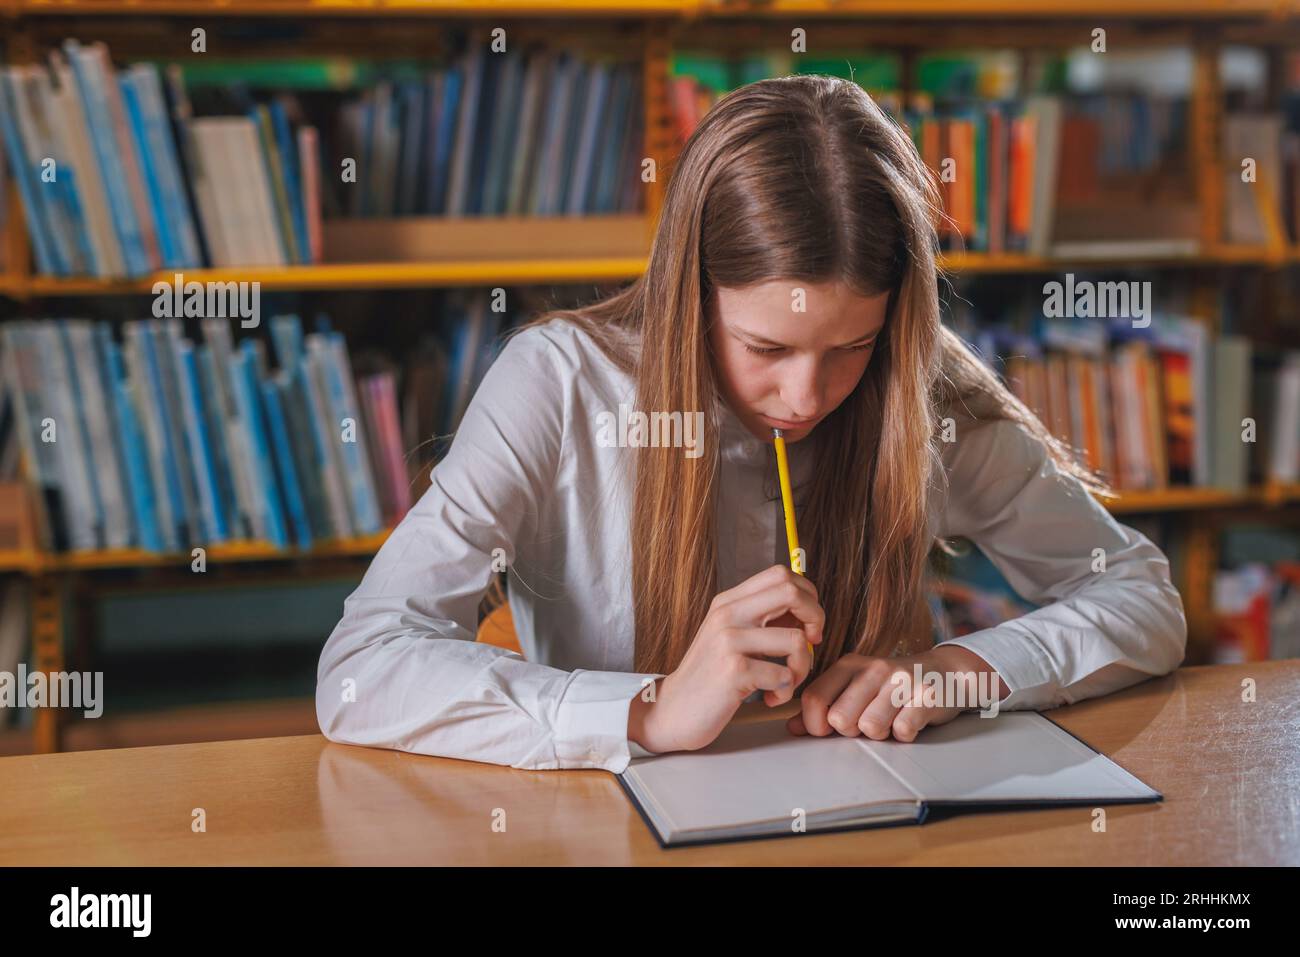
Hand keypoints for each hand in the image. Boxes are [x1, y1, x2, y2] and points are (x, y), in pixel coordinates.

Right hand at [628, 564, 824, 753]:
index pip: (781, 574)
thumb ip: (761, 619)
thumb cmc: (710, 677)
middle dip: (816, 618)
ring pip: (796, 640)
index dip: (807, 596)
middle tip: (811, 644)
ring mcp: (728, 641)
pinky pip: (784, 675)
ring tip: (786, 683)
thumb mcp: (730, 636)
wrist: (672, 710)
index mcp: (728, 602)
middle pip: (791, 592)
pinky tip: (770, 698)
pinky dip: (785, 691)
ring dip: (803, 667)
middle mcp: (727, 614)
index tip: (807, 624)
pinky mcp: (733, 671)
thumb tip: (805, 608)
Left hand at [787, 643, 1007, 742]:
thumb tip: (792, 727)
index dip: (814, 724)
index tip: (825, 731)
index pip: (815, 698)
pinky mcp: (927, 696)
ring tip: (890, 719)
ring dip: (880, 733)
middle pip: (841, 719)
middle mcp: (873, 668)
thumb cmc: (893, 686)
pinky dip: (905, 734)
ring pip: (871, 727)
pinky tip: (909, 720)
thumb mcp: (856, 687)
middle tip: (867, 721)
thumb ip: (824, 705)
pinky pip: (903, 731)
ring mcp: (902, 681)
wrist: (946, 672)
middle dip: (852, 731)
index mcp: (849, 664)